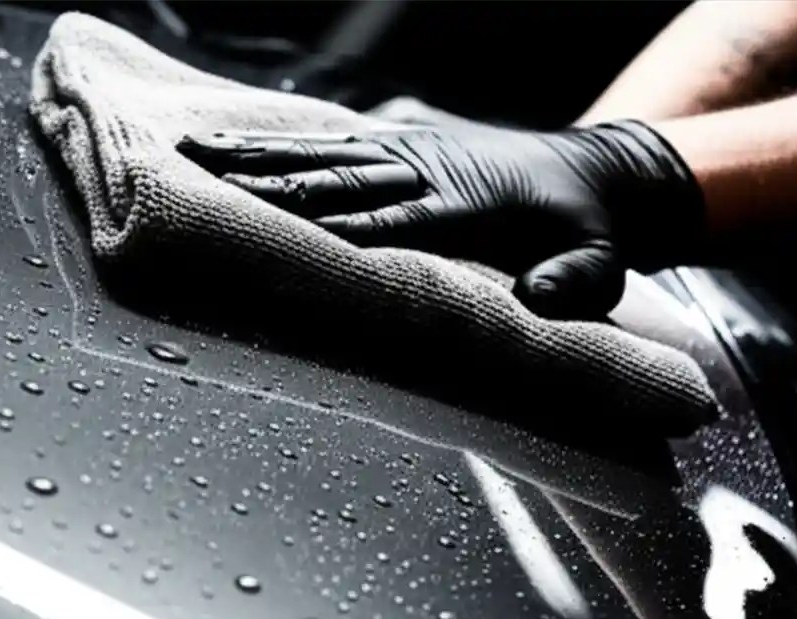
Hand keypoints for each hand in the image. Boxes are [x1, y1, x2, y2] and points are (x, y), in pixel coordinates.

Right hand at [177, 121, 705, 319]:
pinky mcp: (401, 140)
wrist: (597, 172)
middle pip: (334, 178)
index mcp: (463, 207)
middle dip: (267, 181)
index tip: (268, 227)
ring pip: (323, 153)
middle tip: (199, 180)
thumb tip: (537, 300)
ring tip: (194, 151)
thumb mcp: (601, 264)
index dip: (328, 223)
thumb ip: (574, 282)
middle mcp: (425, 172)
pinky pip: (333, 139)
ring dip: (258, 155)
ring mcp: (409, 150)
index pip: (383, 218)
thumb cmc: (586, 231)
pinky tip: (236, 144)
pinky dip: (283, 142)